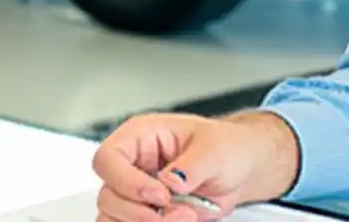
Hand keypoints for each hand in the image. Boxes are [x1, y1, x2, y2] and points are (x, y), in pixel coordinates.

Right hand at [92, 110, 299, 221]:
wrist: (241, 169)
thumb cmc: (226, 146)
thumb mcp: (216, 149)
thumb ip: (193, 164)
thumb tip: (172, 180)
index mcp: (141, 136)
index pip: (108, 159)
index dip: (127, 181)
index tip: (160, 195)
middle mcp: (132, 164)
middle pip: (108, 195)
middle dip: (141, 212)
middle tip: (181, 212)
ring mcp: (135, 192)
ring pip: (113, 216)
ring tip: (185, 217)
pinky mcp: (144, 213)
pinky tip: (177, 221)